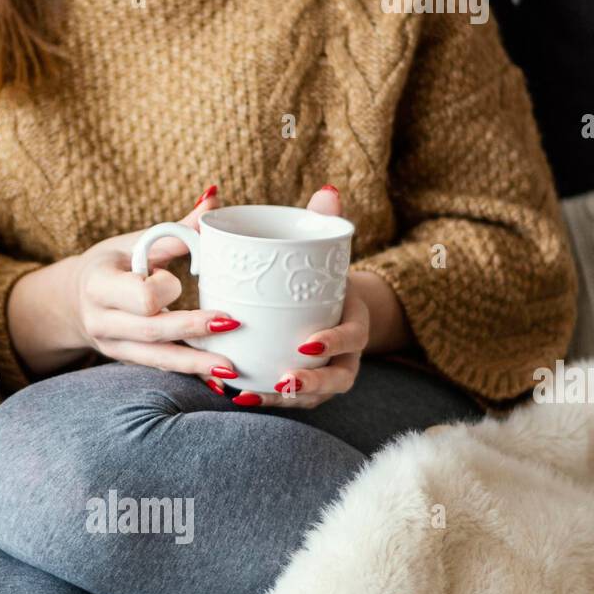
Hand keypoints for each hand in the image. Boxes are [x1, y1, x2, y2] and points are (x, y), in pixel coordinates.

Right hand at [63, 185, 249, 378]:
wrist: (73, 302)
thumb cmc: (110, 266)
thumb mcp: (133, 243)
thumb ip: (176, 230)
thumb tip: (214, 199)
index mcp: (99, 285)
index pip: (139, 294)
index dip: (164, 288)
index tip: (178, 280)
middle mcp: (102, 321)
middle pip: (152, 330)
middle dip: (193, 328)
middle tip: (232, 323)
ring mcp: (114, 347)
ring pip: (159, 359)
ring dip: (197, 364)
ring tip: (232, 368)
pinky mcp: (129, 362)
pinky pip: (162, 369)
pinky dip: (191, 375)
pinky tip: (219, 381)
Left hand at [212, 185, 409, 409]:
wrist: (329, 304)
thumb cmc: (323, 275)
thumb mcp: (326, 249)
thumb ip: (325, 224)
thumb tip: (326, 191)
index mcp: (355, 322)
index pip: (353, 337)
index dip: (335, 342)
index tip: (308, 343)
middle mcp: (346, 357)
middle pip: (339, 379)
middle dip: (313, 385)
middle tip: (285, 380)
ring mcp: (326, 377)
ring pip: (312, 398)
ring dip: (282, 400)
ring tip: (252, 395)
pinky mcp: (304, 388)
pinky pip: (288, 402)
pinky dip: (264, 400)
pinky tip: (238, 396)